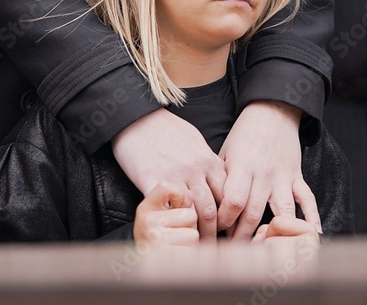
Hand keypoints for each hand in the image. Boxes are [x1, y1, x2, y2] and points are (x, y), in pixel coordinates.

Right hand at [112, 108, 225, 241]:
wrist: (137, 118)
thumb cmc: (166, 129)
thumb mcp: (195, 141)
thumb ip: (208, 162)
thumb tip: (218, 179)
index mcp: (209, 161)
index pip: (229, 195)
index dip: (228, 216)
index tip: (225, 229)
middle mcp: (196, 170)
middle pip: (214, 209)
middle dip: (215, 232)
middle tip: (213, 247)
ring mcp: (175, 176)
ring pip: (194, 213)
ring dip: (196, 233)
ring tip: (195, 246)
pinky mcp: (152, 181)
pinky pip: (166, 208)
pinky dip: (170, 222)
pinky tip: (170, 232)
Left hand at [217, 100, 320, 240]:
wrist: (273, 112)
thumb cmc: (244, 134)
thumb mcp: (225, 152)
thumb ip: (220, 179)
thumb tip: (208, 208)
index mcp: (242, 166)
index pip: (234, 200)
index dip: (224, 219)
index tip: (217, 228)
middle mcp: (263, 174)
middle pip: (254, 213)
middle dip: (242, 236)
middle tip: (234, 252)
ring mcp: (283, 176)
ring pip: (281, 211)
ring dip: (274, 233)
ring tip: (265, 251)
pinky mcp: (297, 176)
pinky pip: (307, 198)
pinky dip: (312, 216)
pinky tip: (313, 234)